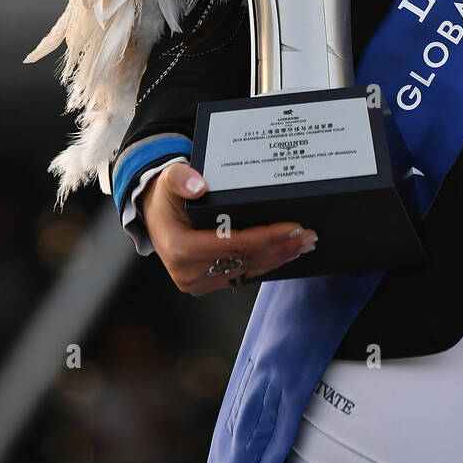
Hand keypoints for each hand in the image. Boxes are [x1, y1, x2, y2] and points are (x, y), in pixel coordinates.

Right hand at [139, 162, 317, 295]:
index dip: (266, 236)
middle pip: (246, 260)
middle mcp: (189, 272)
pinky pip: (242, 274)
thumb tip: (198, 185)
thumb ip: (181, 178)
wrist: (153, 214)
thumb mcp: (169, 179)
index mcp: (181, 248)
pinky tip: (284, 253)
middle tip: (309, 236)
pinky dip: (265, 263)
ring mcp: (198, 282)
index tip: (293, 227)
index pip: (233, 244)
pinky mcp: (207, 283)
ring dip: (278, 258)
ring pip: (248, 270)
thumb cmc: (165, 196)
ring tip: (304, 244)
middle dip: (281, 248)